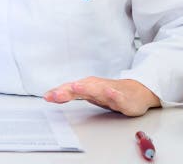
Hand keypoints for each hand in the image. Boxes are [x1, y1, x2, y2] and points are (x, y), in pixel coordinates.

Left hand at [43, 77, 159, 116]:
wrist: (135, 91)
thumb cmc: (108, 92)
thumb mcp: (87, 94)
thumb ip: (70, 95)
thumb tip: (49, 95)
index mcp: (86, 86)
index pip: (70, 89)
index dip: (58, 93)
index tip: (47, 97)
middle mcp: (96, 86)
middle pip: (80, 88)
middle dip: (67, 91)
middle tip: (56, 95)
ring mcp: (109, 91)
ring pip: (97, 89)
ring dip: (86, 88)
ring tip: (76, 88)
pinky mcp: (122, 97)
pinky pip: (117, 95)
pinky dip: (113, 93)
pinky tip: (109, 92)